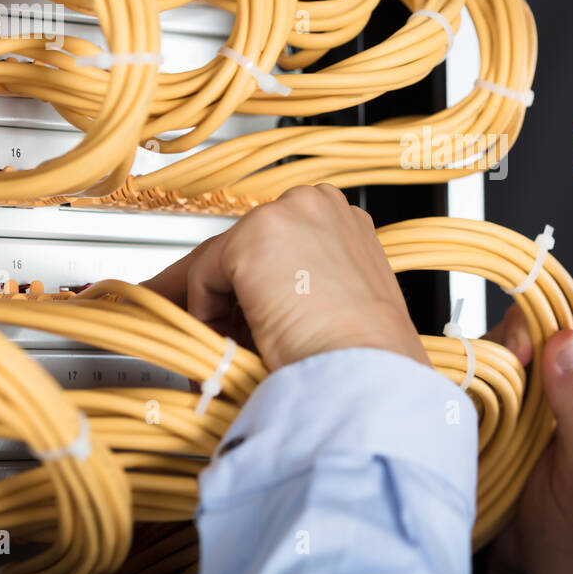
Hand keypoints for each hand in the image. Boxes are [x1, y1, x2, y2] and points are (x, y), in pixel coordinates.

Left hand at [140, 184, 427, 372]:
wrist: (368, 367)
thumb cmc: (367, 353)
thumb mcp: (348, 307)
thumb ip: (313, 289)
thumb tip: (269, 306)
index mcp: (348, 223)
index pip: (284, 244)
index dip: (262, 283)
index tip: (244, 315)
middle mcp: (320, 205)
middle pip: (250, 243)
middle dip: (231, 289)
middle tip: (220, 330)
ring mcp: (288, 214)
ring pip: (225, 258)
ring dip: (219, 303)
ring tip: (223, 346)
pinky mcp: (254, 235)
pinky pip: (204, 274)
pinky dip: (205, 311)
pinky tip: (225, 341)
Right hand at [485, 287, 572, 573]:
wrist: (560, 564)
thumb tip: (567, 341)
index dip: (551, 315)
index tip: (523, 340)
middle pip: (542, 322)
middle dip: (516, 339)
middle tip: (507, 368)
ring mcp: (544, 390)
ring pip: (510, 344)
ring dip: (495, 362)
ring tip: (495, 399)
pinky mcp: (513, 407)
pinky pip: (490, 375)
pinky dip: (479, 381)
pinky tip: (481, 404)